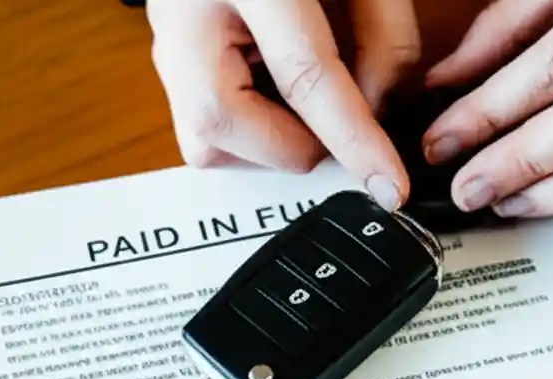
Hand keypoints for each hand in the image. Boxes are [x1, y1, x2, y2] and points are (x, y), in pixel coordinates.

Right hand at [146, 0, 420, 209]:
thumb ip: (387, 41)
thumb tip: (377, 118)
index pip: (305, 76)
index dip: (355, 140)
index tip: (389, 186)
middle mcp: (185, 13)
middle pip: (225, 127)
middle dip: (295, 141)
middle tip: (333, 113)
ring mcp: (163, 40)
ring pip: (205, 143)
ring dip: (268, 138)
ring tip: (297, 92)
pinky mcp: (163, 60)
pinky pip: (203, 131)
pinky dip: (250, 127)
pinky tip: (271, 87)